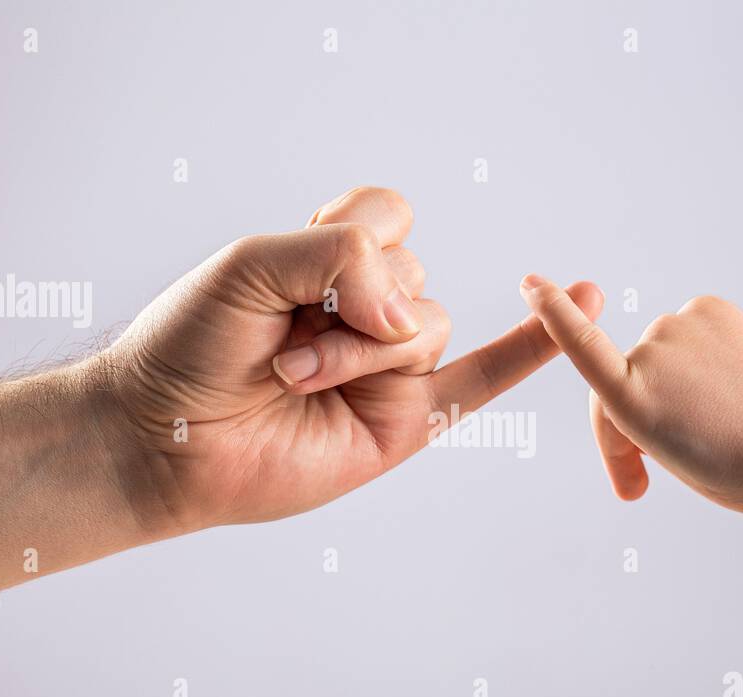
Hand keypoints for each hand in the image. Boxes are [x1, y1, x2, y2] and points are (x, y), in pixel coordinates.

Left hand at [92, 189, 604, 531]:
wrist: (163, 438)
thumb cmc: (190, 346)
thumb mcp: (252, 264)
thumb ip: (340, 252)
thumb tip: (411, 310)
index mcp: (332, 263)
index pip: (390, 212)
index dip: (358, 232)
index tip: (301, 274)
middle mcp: (368, 310)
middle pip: (412, 272)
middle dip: (345, 305)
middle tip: (278, 345)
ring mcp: (391, 368)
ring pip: (426, 328)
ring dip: (359, 351)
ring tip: (295, 376)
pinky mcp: (406, 421)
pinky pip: (483, 380)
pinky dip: (530, 349)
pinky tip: (580, 305)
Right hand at [517, 276, 742, 515]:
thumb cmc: (736, 469)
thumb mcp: (664, 456)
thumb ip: (638, 411)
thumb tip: (653, 364)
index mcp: (633, 401)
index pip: (582, 346)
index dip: (554, 314)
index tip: (531, 283)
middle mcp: (651, 353)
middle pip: (622, 381)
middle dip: (629, 426)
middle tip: (642, 483)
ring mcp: (681, 326)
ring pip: (657, 357)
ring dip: (671, 388)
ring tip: (709, 429)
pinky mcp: (711, 308)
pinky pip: (688, 331)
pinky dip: (698, 355)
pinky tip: (727, 386)